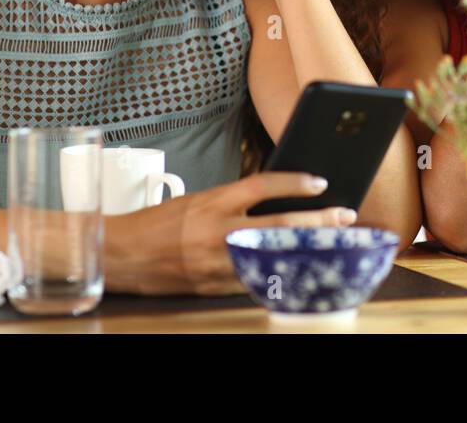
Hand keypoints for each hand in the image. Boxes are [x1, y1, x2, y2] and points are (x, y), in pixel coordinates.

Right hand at [108, 172, 356, 294]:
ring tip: (333, 246)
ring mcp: (216, 261)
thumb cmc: (159, 223)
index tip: (320, 181)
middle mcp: (217, 230)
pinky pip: (253, 281)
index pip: (262, 185)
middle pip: (279, 224)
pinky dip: (278, 275)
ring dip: (307, 251)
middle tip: (344, 215)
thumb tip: (275, 201)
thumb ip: (233, 202)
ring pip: (273, 255)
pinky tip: (300, 273)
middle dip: (318, 220)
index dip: (295, 182)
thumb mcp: (198, 200)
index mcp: (212, 202)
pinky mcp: (213, 285)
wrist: (122, 253)